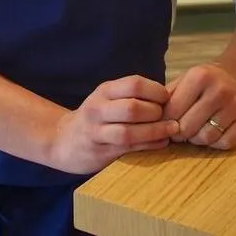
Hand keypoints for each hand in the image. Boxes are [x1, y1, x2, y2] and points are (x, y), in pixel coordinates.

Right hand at [48, 75, 179, 174]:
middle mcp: (98, 108)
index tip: (168, 98)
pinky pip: (129, 148)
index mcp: (104, 90)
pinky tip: (162, 142)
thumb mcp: (108, 99)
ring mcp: (97, 131)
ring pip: (130, 131)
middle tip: (170, 116)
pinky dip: (150, 145)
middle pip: (133, 108)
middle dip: (156, 112)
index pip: (134, 84)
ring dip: (156, 131)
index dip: (156, 90)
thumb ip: (131, 95)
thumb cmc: (96, 117)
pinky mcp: (101, 151)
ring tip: (172, 130)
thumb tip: (170, 94)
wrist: (64, 140)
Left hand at [164, 63, 235, 150]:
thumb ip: (169, 96)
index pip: (174, 109)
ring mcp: (235, 107)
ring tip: (193, 131)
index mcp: (200, 77)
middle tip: (177, 131)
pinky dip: (215, 143)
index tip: (164, 123)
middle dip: (178, 133)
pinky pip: (225, 143)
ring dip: (195, 139)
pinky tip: (211, 133)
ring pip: (206, 138)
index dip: (165, 120)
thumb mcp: (185, 78)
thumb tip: (154, 119)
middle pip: (188, 127)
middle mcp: (219, 91)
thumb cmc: (206, 80)